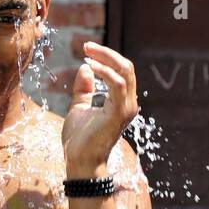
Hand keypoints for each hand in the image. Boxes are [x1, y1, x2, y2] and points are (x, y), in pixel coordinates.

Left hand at [62, 41, 139, 175]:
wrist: (79, 161)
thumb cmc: (80, 139)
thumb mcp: (79, 108)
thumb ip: (84, 90)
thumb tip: (85, 68)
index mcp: (121, 102)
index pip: (121, 71)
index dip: (106, 57)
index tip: (86, 50)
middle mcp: (129, 104)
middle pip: (126, 67)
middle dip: (107, 53)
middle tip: (86, 46)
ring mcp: (126, 108)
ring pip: (125, 72)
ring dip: (106, 58)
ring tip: (87, 51)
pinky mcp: (119, 113)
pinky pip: (117, 85)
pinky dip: (105, 72)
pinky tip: (90, 66)